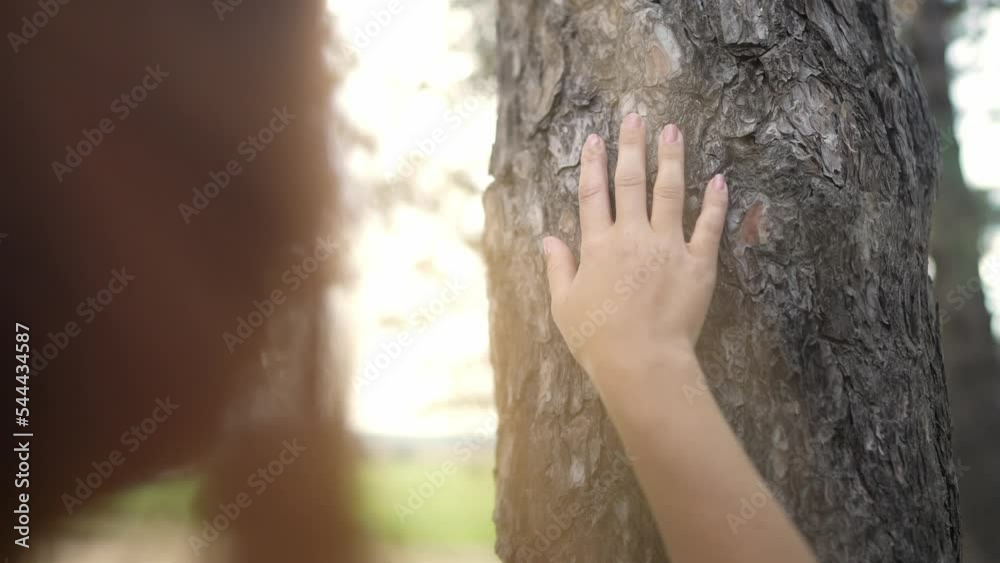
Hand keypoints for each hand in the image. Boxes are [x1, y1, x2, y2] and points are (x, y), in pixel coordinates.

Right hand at [543, 113, 728, 390]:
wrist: (642, 363)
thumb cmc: (598, 340)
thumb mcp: (564, 305)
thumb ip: (558, 267)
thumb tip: (548, 240)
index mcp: (598, 247)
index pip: (593, 194)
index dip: (594, 163)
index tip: (596, 138)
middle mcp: (632, 238)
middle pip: (630, 182)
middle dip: (632, 146)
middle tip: (635, 116)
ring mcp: (667, 247)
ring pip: (670, 192)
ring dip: (671, 159)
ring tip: (673, 131)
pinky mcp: (698, 264)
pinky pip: (708, 226)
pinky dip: (715, 202)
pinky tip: (718, 179)